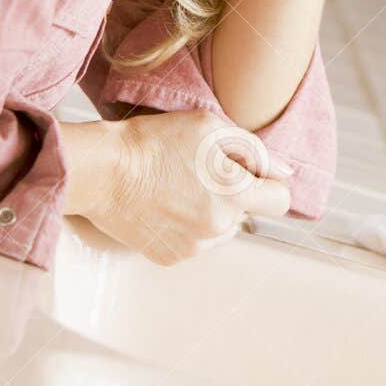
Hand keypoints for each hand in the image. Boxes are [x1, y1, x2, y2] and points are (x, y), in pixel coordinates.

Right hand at [62, 111, 290, 264]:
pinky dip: (188, 226)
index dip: (268, 183)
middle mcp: (219, 227)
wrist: (101, 171)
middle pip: (248, 214)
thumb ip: (255, 151)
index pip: (280, 200)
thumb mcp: (210, 128)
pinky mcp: (171, 257)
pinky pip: (195, 242)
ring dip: (213, 212)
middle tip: (202, 172)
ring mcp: (194, 247)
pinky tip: (166, 204)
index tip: (250, 173)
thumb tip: (284, 173)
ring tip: (181, 187)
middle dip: (235, 195)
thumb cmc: (155, 142)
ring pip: (222, 230)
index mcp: (235, 195)